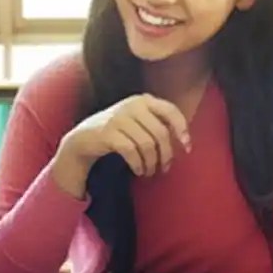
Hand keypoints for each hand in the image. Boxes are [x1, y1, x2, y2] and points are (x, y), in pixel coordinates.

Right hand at [52, 95, 190, 194]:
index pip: (170, 111)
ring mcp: (119, 118)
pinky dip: (138, 165)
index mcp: (143, 100)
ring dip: (151, 163)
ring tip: (150, 172)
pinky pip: (131, 152)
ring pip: (147, 145)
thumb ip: (157, 123)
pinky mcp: (108, 133)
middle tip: (165, 168)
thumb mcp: (138, 120)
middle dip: (166, 155)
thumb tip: (184, 140)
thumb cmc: (117, 131)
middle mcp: (132, 105)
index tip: (187, 147)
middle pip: (160, 133)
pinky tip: (139, 171)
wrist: (84, 137)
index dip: (182, 129)